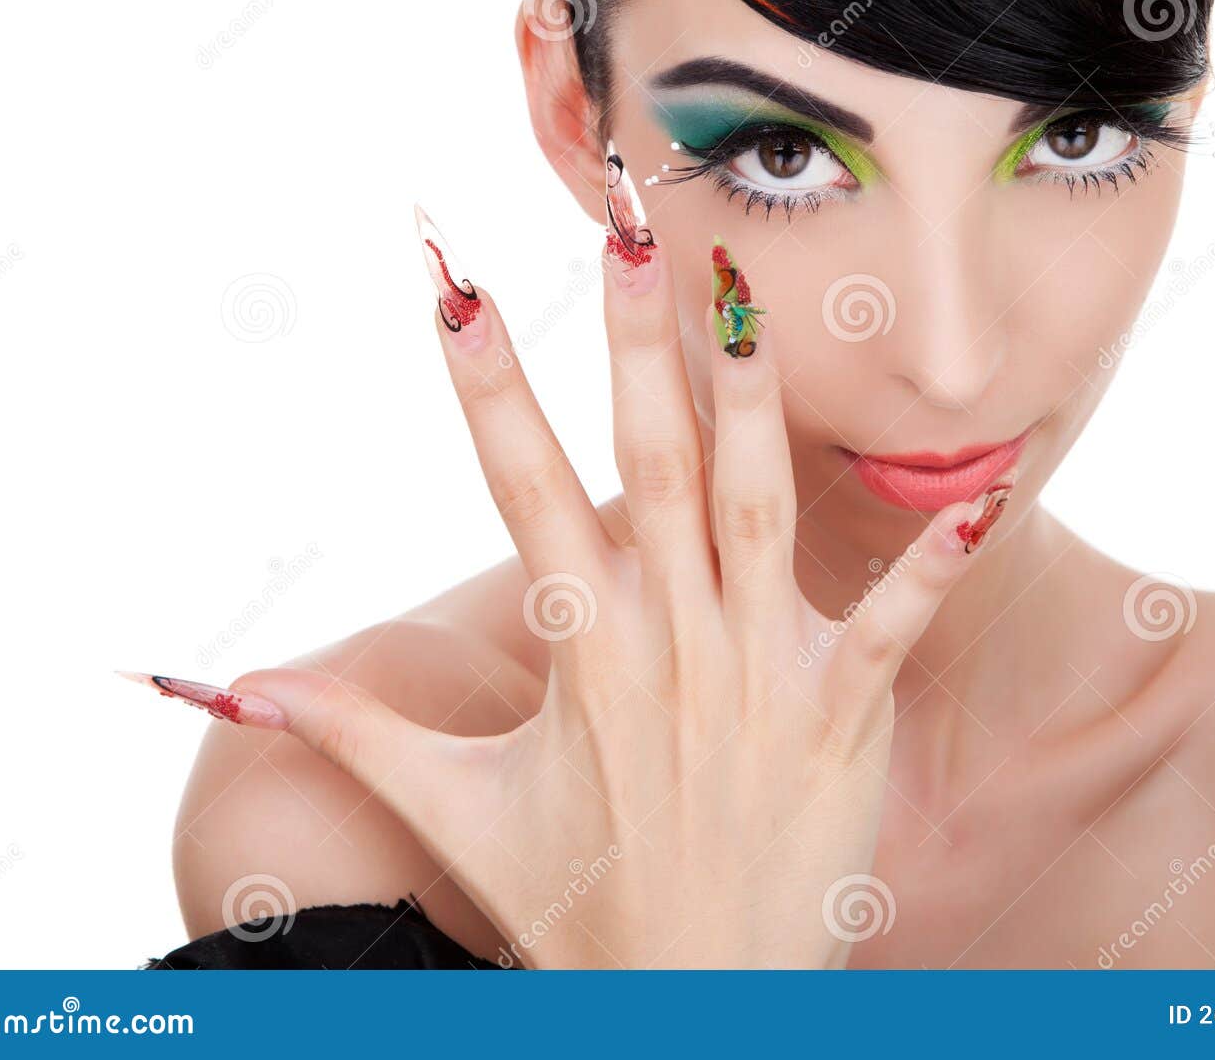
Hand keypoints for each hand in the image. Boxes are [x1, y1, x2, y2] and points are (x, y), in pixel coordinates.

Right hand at [151, 199, 1012, 967]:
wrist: (686, 1007)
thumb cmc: (571, 904)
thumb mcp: (453, 809)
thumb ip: (354, 730)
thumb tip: (235, 687)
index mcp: (577, 653)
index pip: (518, 494)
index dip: (486, 392)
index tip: (454, 290)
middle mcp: (666, 644)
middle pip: (647, 467)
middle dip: (633, 345)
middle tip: (627, 233)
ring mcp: (758, 675)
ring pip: (756, 511)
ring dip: (755, 400)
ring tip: (750, 297)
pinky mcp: (839, 715)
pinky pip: (891, 625)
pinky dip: (933, 561)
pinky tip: (979, 489)